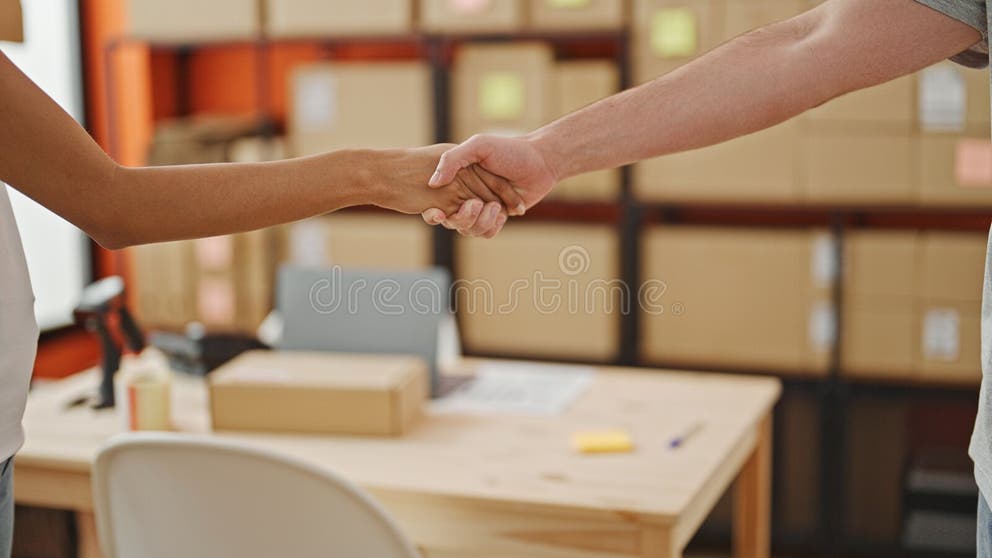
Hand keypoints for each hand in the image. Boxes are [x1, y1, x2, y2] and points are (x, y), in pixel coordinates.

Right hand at [421, 134, 557, 235]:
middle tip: (476, 204)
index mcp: (455, 180)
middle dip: (463, 218)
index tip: (437, 214)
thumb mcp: (478, 146)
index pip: (434, 203)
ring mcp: (480, 209)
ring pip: (469, 230)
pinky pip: (486, 232)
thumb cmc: (508, 150)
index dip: (432, 214)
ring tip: (496, 206)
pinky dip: (493, 225)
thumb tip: (432, 183)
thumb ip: (453, 160)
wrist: (539, 162)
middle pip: (451, 222)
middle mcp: (464, 196)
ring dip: (481, 221)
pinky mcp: (496, 218)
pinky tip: (503, 212)